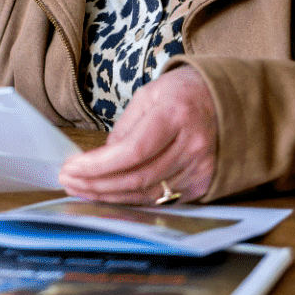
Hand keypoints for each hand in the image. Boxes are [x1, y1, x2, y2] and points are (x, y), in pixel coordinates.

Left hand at [57, 64, 216, 202]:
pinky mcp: (202, 184)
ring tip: (81, 190)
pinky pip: (161, 200)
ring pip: (146, 194)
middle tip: (68, 182)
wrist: (226, 102)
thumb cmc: (183, 94)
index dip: (98, 165)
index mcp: (176, 114)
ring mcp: (200, 168)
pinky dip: (132, 200)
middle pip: (137, 177)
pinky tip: (110, 196)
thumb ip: (124, 129)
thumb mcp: (148, 96)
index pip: (132, 151)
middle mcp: (192, 145)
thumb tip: (100, 161)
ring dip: (109, 197)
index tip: (71, 168)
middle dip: (96, 184)